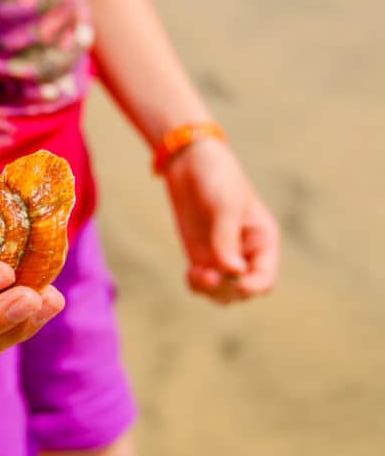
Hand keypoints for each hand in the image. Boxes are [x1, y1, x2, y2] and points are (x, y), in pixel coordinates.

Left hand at [163, 139, 279, 302]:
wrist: (190, 162)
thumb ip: (226, 238)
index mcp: (263, 240)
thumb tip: (231, 272)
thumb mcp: (225, 205)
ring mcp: (222, 256)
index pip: (265, 278)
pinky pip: (202, 283)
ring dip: (211, 292)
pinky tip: (190, 273)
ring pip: (223, 293)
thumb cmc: (217, 177)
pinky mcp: (200, 255)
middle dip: (227, 290)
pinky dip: (196, 285)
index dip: (253, 285)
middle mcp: (245, 253)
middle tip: (208, 275)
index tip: (236, 280)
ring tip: (196, 274)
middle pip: (243, 291)